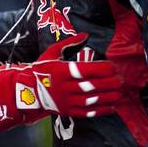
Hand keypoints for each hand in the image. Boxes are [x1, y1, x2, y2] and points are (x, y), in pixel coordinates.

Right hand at [0, 34, 122, 120]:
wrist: (26, 92)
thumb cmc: (40, 70)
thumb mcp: (51, 53)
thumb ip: (69, 43)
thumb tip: (86, 34)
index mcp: (61, 71)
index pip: (85, 69)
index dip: (102, 68)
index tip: (112, 66)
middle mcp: (64, 86)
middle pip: (91, 85)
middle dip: (109, 83)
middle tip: (121, 80)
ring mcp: (65, 101)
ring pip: (91, 100)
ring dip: (108, 97)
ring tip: (119, 93)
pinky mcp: (67, 111)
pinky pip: (86, 112)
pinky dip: (100, 110)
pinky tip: (111, 107)